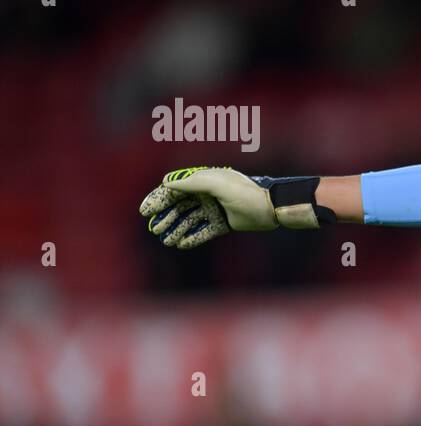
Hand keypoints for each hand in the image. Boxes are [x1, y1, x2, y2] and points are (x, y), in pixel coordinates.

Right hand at [139, 167, 331, 248]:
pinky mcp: (224, 223)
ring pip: (190, 220)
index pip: (175, 190)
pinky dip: (192, 237)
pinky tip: (180, 244)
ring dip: (176, 229)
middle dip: (166, 217)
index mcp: (204, 181)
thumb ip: (191, 182)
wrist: (270, 208)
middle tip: (154, 229)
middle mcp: (207, 194)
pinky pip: (203, 231)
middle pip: (180, 206)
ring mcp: (215, 209)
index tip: (145, 211)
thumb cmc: (244, 192)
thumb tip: (166, 183)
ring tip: (165, 239)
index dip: (158, 199)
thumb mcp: (216, 184)